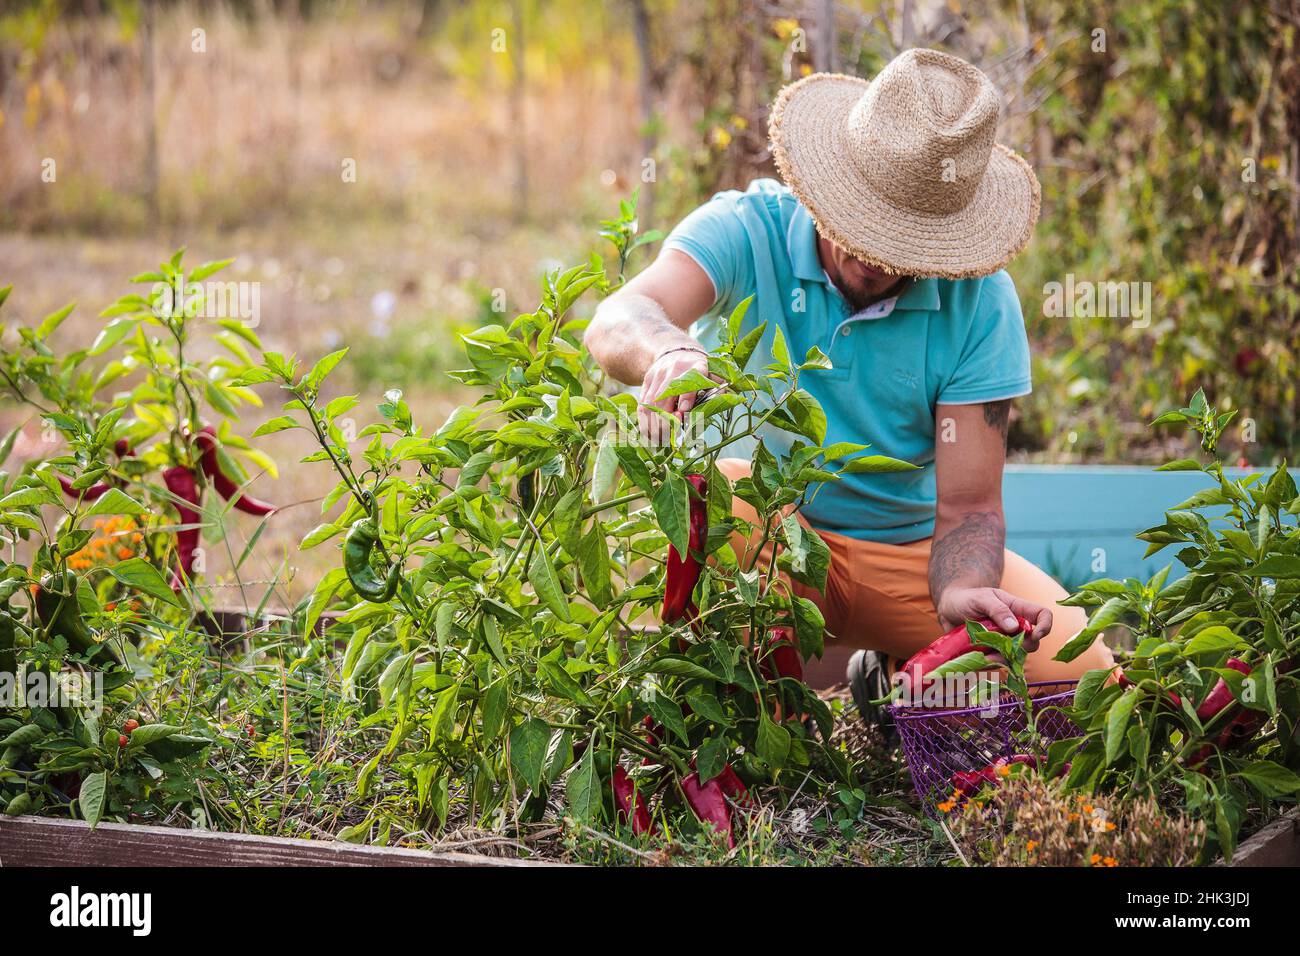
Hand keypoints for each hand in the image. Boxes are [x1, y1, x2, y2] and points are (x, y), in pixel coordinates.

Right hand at [639, 346, 710, 446]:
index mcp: (696, 367)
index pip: (689, 383)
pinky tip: (649, 435)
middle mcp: (675, 369)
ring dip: (653, 424)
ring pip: (652, 402)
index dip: (685, 398)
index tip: (683, 414)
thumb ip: (717, 390)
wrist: (676, 353)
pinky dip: (644, 421)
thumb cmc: (699, 372)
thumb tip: (719, 405)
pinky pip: (643, 403)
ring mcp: (658, 374)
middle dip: (666, 419)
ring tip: (658, 441)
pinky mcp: (647, 380)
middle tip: (669, 437)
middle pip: (665, 395)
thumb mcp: (713, 376)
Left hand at [935, 586, 1052, 652]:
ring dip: (1002, 659)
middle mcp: (1015, 627)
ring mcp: (1004, 641)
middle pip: (1032, 643)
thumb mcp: (981, 598)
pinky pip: (998, 663)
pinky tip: (978, 658)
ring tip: (983, 655)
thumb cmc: (967, 598)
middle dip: (1020, 648)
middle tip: (1001, 646)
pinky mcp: (993, 652)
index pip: (1042, 615)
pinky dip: (990, 663)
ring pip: (1015, 657)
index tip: (1035, 635)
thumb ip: (997, 609)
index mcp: (1017, 609)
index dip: (1045, 626)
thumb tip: (1014, 627)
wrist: (949, 609)